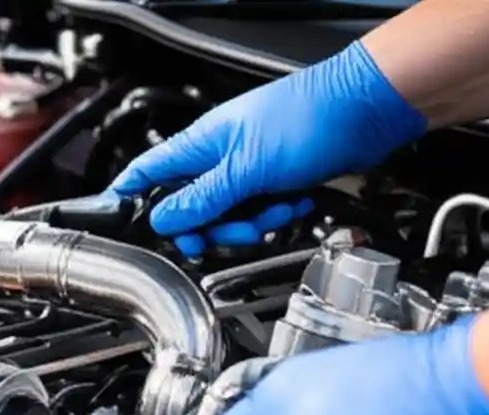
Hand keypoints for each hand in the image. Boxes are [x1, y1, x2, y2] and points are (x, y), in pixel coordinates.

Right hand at [109, 42, 424, 250]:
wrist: (365, 112)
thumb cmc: (309, 119)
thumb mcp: (246, 170)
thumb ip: (202, 200)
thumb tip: (164, 220)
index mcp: (200, 145)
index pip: (147, 172)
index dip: (131, 196)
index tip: (123, 220)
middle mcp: (218, 156)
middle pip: (191, 207)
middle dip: (214, 226)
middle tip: (233, 228)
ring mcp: (247, 167)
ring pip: (228, 214)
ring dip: (252, 221)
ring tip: (276, 209)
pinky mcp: (274, 178)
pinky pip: (260, 210)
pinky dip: (277, 213)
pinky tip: (294, 201)